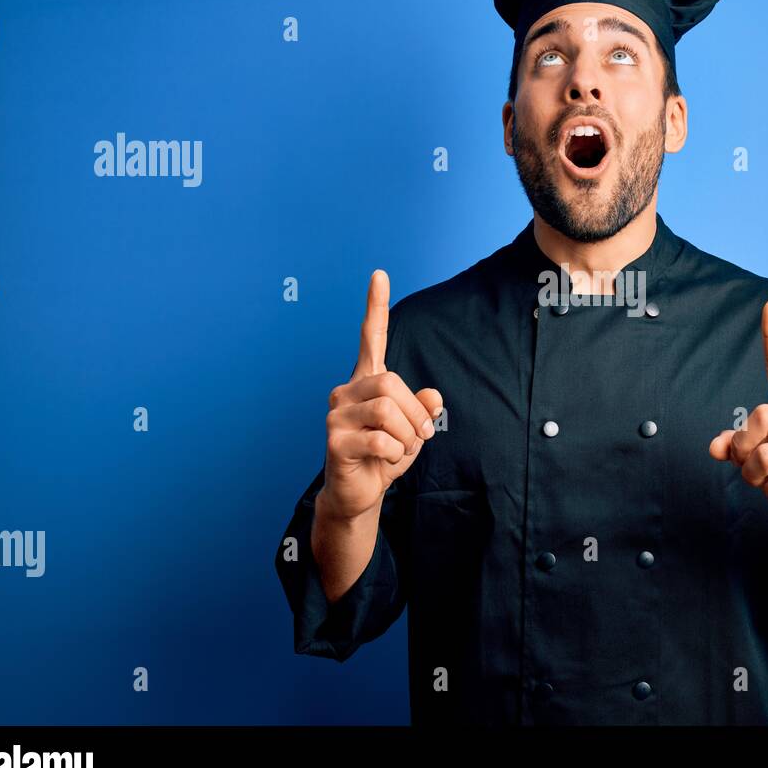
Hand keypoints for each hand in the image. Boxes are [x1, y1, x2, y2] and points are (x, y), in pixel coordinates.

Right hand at [320, 269, 442, 519]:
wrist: (359, 493)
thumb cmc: (385, 457)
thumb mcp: (413, 431)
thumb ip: (423, 409)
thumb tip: (433, 397)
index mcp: (367, 381)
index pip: (369, 337)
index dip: (375, 306)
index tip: (379, 274)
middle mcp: (346, 390)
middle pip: (390, 383)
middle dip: (415, 413)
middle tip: (422, 435)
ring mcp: (336, 414)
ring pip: (386, 411)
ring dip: (406, 436)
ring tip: (401, 449)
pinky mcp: (334, 440)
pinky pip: (380, 440)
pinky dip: (395, 453)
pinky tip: (386, 460)